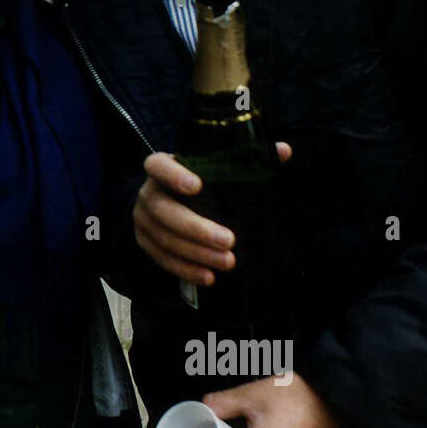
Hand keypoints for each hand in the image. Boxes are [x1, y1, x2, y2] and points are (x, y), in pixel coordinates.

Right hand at [133, 142, 291, 283]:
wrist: (168, 201)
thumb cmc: (199, 182)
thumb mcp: (215, 167)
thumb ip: (246, 158)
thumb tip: (283, 151)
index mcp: (162, 168)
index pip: (157, 165)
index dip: (173, 174)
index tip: (197, 185)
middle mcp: (148, 193)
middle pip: (164, 210)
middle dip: (196, 228)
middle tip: (229, 240)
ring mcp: (143, 219)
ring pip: (165, 239)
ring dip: (196, 253)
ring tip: (227, 262)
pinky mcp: (144, 242)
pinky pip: (162, 259)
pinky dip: (185, 270)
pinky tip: (208, 276)